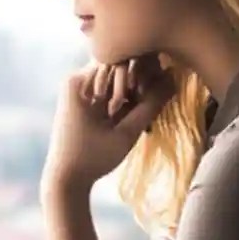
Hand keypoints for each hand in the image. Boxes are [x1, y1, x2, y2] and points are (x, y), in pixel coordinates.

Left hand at [41, 54, 174, 197]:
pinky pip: (111, 91)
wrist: (65, 180)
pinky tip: (130, 117)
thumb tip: (173, 78)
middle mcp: (76, 79)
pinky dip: (125, 102)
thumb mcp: (126, 133)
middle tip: (145, 104)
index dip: (140, 73)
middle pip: (118, 67)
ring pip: (118, 80)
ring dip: (134, 93)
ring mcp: (80, 89)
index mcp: (79, 81)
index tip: (144, 95)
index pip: (119, 59)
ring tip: (138, 114)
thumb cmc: (92, 158)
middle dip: (138, 83)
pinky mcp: (85, 101)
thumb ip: (151, 105)